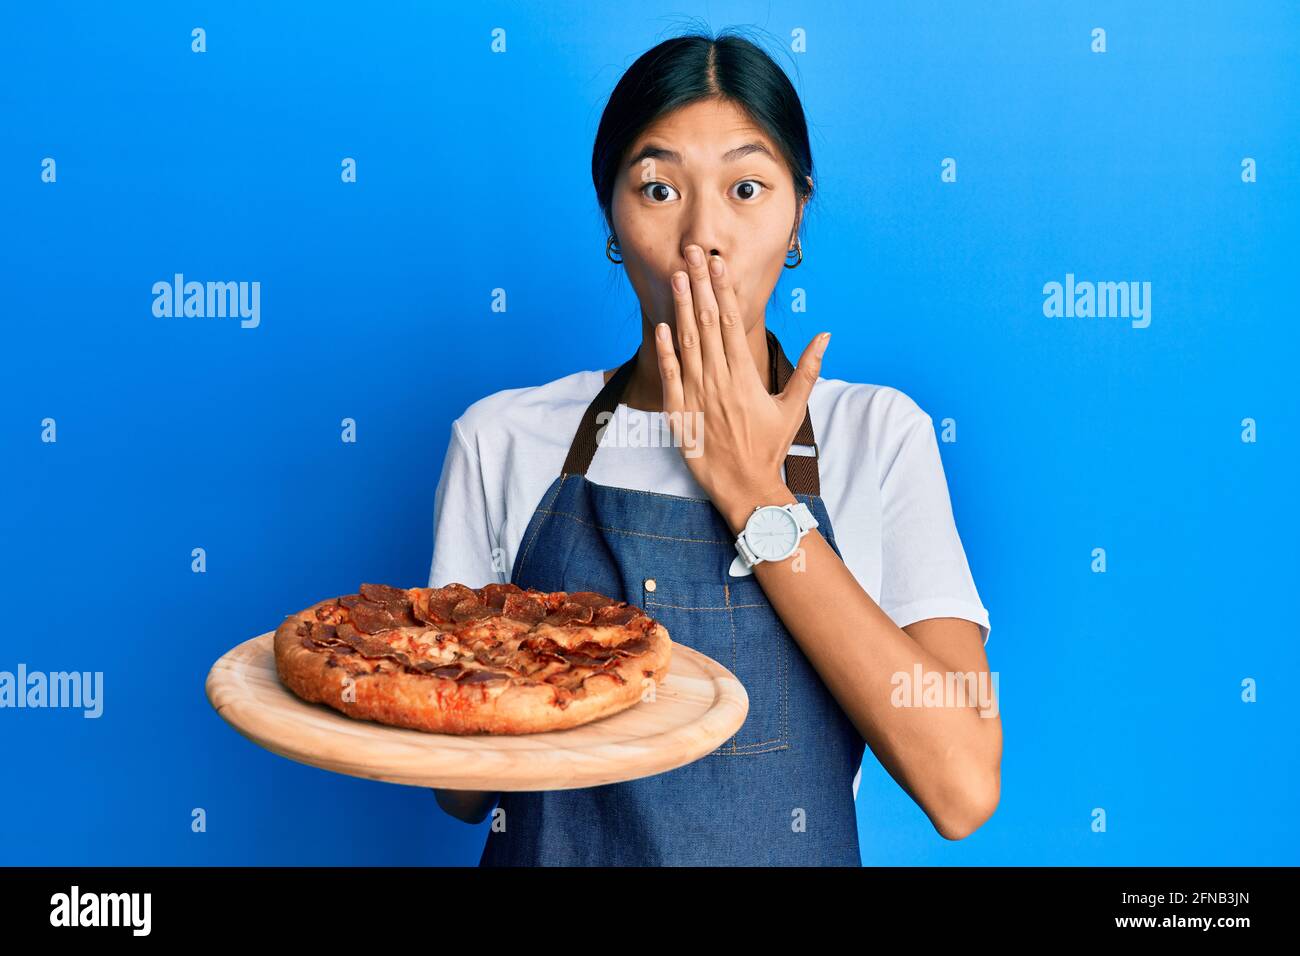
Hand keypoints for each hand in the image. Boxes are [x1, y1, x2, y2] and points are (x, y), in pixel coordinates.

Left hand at [653, 243, 830, 534]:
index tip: (718, 264)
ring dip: (682, 308)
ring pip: (687, 343)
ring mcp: (696, 397)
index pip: (733, 323)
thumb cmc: (770, 447)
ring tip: (678, 276)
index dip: (724, 290)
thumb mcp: (793, 408)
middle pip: (708, 323)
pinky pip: (669, 376)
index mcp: (746, 377)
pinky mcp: (679, 413)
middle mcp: (720, 382)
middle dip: (701, 285)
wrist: (745, 487)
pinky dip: (665, 350)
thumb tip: (825, 336)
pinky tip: (662, 325)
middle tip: (693, 253)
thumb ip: (808, 369)